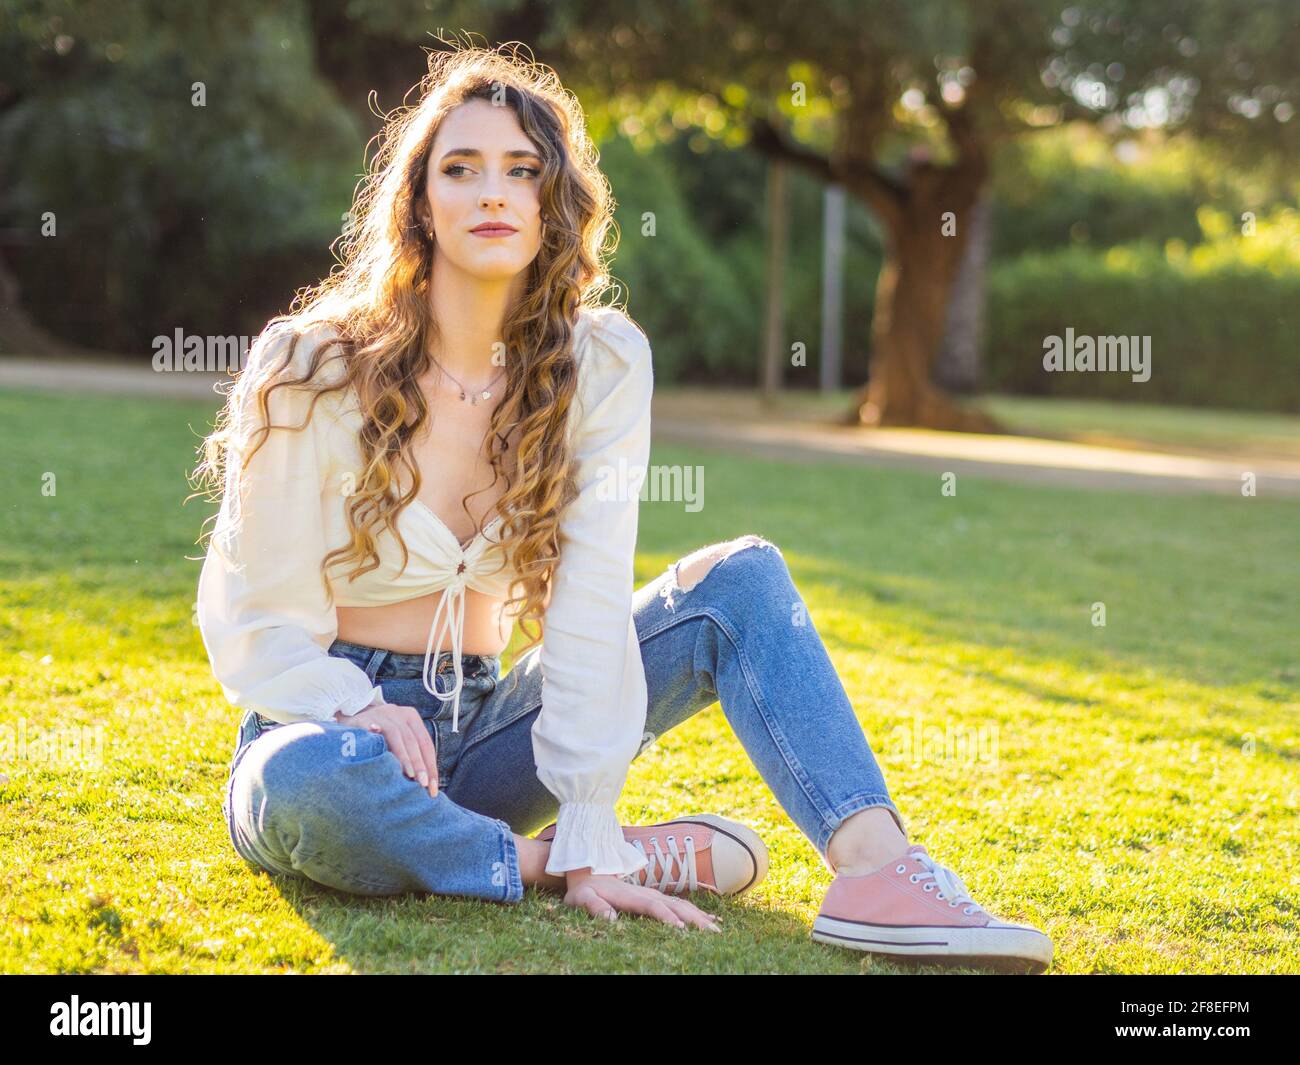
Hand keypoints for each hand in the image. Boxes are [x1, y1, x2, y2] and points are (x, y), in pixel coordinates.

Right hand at [336, 701, 438, 797]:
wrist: (348, 718)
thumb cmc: (377, 736)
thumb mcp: (397, 741)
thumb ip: (410, 755)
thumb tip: (426, 784)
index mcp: (411, 718)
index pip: (426, 744)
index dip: (431, 766)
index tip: (433, 788)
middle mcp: (398, 713)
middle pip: (415, 740)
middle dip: (421, 764)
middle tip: (424, 784)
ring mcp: (381, 714)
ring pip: (398, 735)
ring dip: (405, 757)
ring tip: (410, 776)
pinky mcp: (363, 719)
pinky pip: (375, 731)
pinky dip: (381, 742)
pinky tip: (384, 757)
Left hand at [562, 870, 722, 931]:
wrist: (590, 869)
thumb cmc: (584, 889)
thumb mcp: (581, 898)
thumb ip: (594, 906)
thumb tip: (610, 919)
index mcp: (631, 896)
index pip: (652, 906)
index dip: (667, 917)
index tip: (681, 929)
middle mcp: (647, 894)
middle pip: (675, 906)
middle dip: (695, 920)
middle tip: (713, 934)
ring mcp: (654, 895)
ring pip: (682, 905)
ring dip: (700, 917)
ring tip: (718, 930)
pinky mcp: (657, 898)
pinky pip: (680, 905)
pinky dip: (698, 912)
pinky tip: (712, 919)